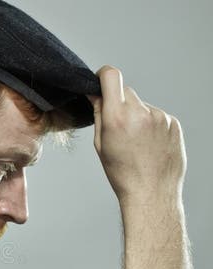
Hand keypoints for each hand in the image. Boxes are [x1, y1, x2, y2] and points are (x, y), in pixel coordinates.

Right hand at [86, 66, 185, 204]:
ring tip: (137, 143)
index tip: (101, 82)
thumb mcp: (101, 144)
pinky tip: (149, 145)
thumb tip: (96, 94)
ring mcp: (159, 117)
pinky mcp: (173, 123)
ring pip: (143, 106)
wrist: (152, 193)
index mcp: (117, 118)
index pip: (111, 75)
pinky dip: (152, 126)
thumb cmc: (123, 174)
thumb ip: (99, 114)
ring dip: (138, 117)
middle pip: (127, 91)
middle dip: (120, 103)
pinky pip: (157, 116)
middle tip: (119, 127)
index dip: (103, 76)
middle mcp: (140, 113)